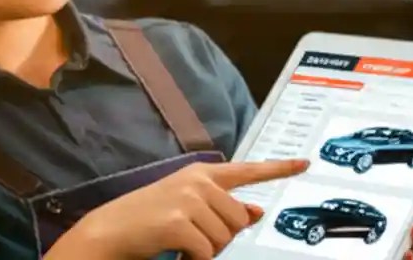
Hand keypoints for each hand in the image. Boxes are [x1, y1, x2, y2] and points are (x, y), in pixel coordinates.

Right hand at [52, 159, 308, 259]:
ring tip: (180, 243)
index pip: (247, 170)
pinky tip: (175, 253)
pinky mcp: (179, 221)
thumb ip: (222, 207)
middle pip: (239, 220)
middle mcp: (198, 180)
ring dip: (206, 251)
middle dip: (220, 238)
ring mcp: (188, 198)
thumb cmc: (147, 221)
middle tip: (191, 239)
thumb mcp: (188, 207)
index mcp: (202, 173)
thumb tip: (255, 212)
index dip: (279, 168)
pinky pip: (206, 252)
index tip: (305, 163)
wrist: (107, 231)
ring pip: (224, 238)